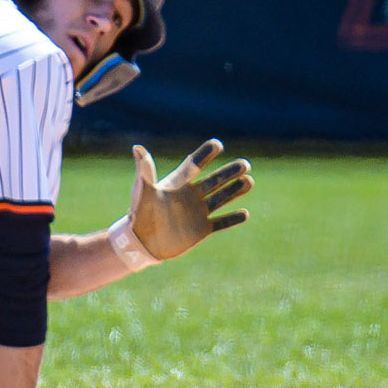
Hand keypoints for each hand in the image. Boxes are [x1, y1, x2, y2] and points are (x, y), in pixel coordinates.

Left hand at [126, 139, 252, 261]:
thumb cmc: (139, 213)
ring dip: (235, 190)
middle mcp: (191, 195)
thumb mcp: (142, 190)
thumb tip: (138, 148)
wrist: (141, 243)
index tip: (217, 144)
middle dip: (230, 172)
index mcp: (178, 183)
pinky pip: (221, 223)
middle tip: (245, 164)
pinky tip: (245, 213)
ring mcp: (198, 212)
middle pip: (215, 180)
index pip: (195, 165)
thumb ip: (145, 171)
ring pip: (221, 198)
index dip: (205, 155)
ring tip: (249, 181)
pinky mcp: (201, 230)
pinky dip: (233, 219)